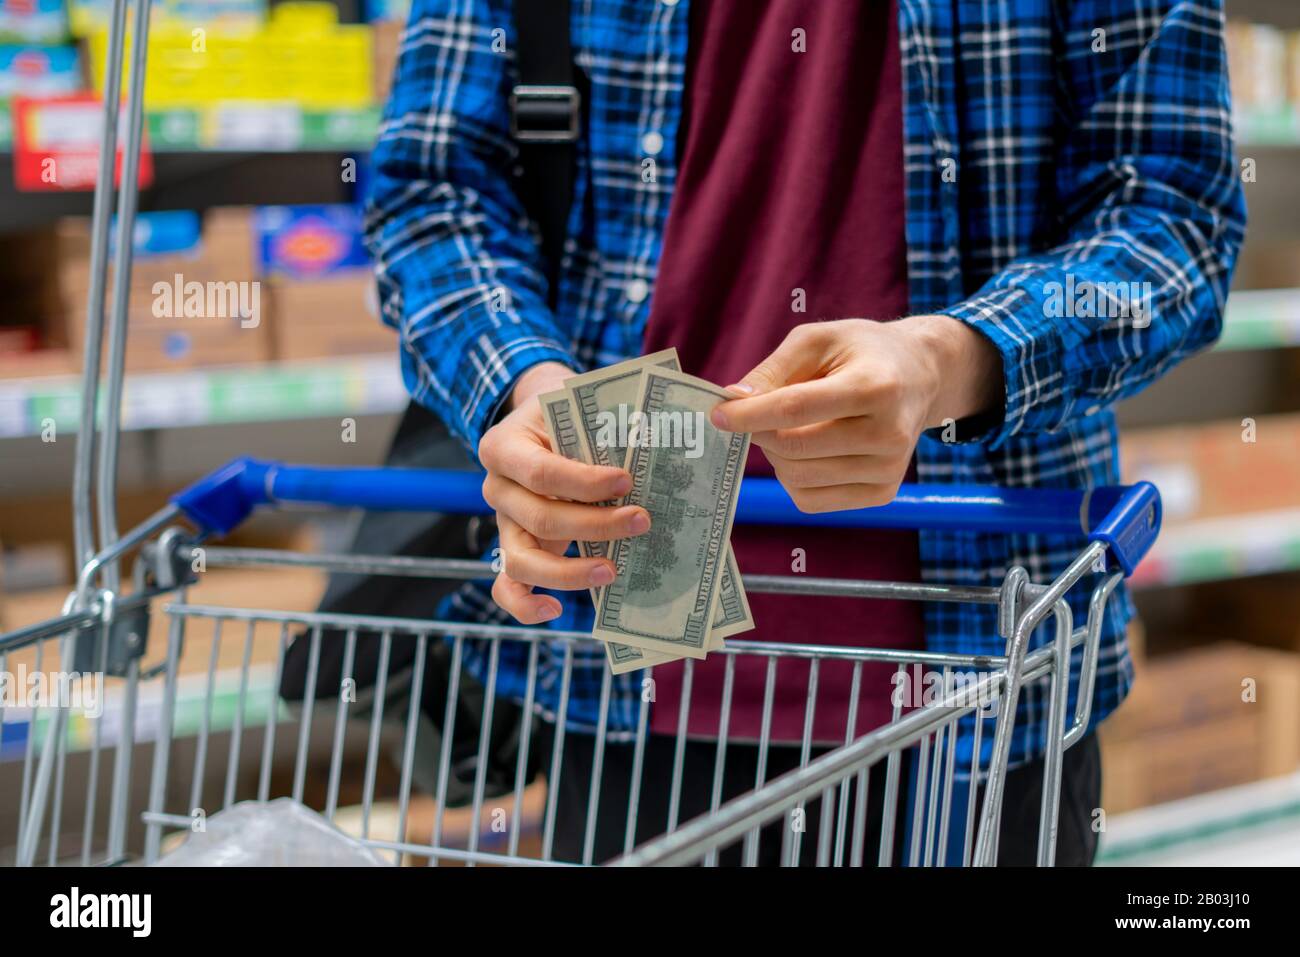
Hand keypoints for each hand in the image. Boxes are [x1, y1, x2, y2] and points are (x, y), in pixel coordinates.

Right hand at [479, 362, 651, 623]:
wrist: (543, 422)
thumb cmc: (567, 414)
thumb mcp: (578, 407)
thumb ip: (605, 422)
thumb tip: (664, 436)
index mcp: (503, 446)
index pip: (541, 473)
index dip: (584, 483)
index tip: (626, 481)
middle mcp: (496, 488)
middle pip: (540, 519)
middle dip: (596, 525)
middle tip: (642, 521)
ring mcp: (503, 523)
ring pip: (522, 561)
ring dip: (571, 571)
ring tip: (614, 570)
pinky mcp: (514, 548)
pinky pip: (507, 586)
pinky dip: (525, 605)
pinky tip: (555, 611)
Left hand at [711, 317, 1001, 512]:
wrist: (921, 375)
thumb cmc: (861, 352)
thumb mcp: (818, 339)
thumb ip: (773, 369)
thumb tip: (733, 401)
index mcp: (875, 387)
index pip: (796, 410)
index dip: (750, 415)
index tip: (717, 414)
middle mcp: (889, 434)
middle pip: (794, 447)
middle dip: (760, 432)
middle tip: (756, 415)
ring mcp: (888, 469)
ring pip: (798, 478)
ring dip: (776, 455)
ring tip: (788, 428)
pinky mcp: (882, 493)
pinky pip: (811, 499)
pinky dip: (793, 477)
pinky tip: (806, 450)